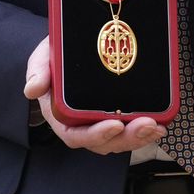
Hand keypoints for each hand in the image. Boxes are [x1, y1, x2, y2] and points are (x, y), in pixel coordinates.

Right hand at [23, 37, 165, 153]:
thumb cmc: (55, 59)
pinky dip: (145, 130)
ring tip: (156, 126)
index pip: (76, 135)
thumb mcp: (43, 59)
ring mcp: (100, 122)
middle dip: (127, 137)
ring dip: (140, 136)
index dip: (96, 134)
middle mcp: (82, 124)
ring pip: (120, 140)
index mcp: (61, 116)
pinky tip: (161, 124)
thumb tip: (32, 88)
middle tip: (146, 124)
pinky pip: (130, 130)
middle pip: (104, 142)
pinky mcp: (117, 115)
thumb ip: (38, 71)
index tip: (114, 125)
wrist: (69, 51)